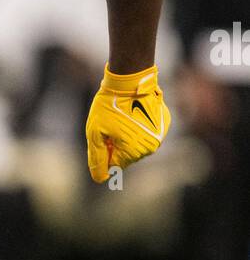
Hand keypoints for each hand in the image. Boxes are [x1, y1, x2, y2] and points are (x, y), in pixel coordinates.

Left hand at [85, 63, 170, 182]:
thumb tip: (100, 178)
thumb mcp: (95, 133)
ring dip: (129, 137)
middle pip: (128, 156)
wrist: (129, 81)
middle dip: (117, 145)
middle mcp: (150, 147)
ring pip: (139, 145)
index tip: (103, 135)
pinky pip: (148, 132)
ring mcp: (159, 135)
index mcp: (133, 151)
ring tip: (122, 118)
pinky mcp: (164, 123)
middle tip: (111, 125)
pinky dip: (140, 127)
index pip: (115, 165)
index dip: (105, 151)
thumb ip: (97, 158)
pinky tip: (134, 113)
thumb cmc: (109, 106)